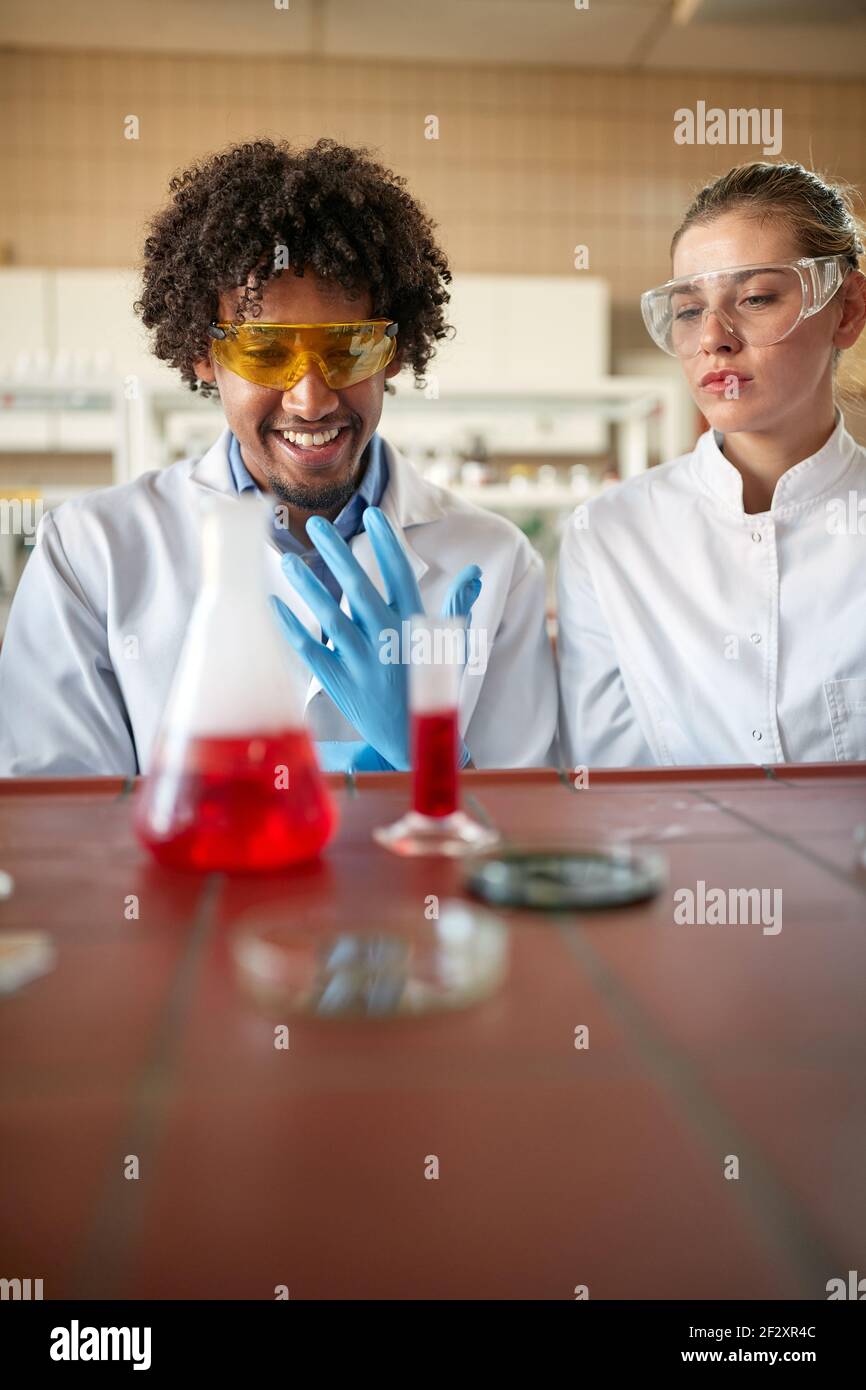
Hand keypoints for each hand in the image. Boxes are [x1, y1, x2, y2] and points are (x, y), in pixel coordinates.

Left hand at [269, 507, 481, 770]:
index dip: (386, 544)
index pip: (401, 576)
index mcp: (415, 627)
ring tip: (290, 560)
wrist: (414, 742)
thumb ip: (457, 607)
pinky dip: (291, 627)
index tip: (371, 515)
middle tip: (317, 525)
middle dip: (337, 554)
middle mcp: (388, 641)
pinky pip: (310, 651)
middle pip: (359, 588)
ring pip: (330, 616)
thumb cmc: (432, 690)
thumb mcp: (451, 649)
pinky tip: (273, 604)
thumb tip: (474, 573)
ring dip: (309, 586)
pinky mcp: (339, 682)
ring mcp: (362, 662)